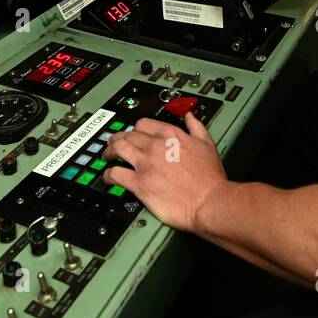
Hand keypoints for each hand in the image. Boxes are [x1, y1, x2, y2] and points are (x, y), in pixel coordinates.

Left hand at [102, 113, 226, 232]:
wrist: (208, 201)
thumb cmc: (210, 178)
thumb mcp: (207, 144)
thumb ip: (196, 127)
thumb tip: (190, 117)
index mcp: (170, 135)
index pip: (144, 124)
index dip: (136, 129)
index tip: (134, 133)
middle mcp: (155, 146)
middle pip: (128, 135)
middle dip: (119, 138)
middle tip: (114, 143)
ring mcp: (145, 164)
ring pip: (118, 149)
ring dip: (110, 151)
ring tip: (107, 155)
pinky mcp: (139, 184)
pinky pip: (116, 174)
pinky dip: (108, 175)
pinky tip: (108, 177)